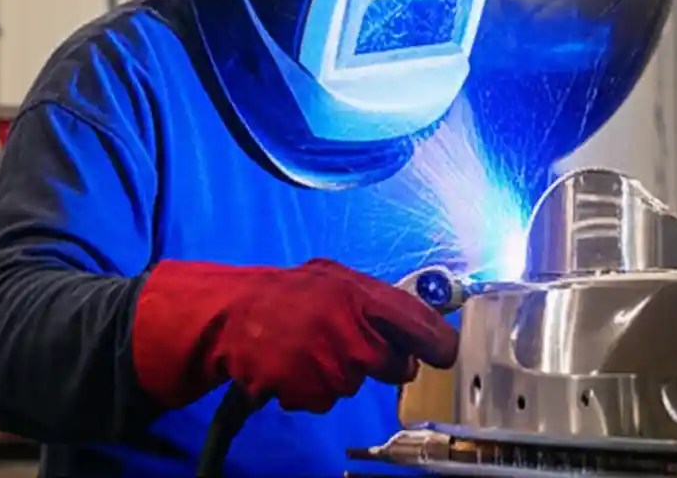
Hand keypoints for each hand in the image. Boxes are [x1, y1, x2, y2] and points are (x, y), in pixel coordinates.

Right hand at [131, 258, 458, 412]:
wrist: (231, 318)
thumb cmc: (286, 295)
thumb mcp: (333, 277)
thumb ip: (375, 297)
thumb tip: (419, 318)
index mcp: (359, 296)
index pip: (419, 325)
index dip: (438, 343)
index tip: (445, 352)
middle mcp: (350, 332)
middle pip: (395, 366)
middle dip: (384, 361)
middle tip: (357, 344)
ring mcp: (329, 366)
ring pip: (358, 383)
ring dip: (343, 371)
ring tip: (313, 346)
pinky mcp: (308, 392)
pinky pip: (327, 398)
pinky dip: (315, 386)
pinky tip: (298, 363)